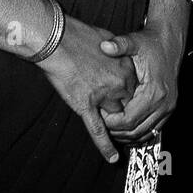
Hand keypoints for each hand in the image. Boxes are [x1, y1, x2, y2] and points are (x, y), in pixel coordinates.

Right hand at [38, 14, 139, 162]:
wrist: (57, 40)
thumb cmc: (78, 35)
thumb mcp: (106, 39)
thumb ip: (115, 51)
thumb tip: (114, 53)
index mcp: (125, 67)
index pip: (134, 89)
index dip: (128, 95)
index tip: (125, 98)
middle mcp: (119, 83)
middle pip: (127, 104)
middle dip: (123, 109)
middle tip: (120, 116)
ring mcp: (103, 96)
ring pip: (115, 116)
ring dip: (113, 121)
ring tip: (115, 130)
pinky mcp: (86, 105)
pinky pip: (98, 130)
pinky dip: (106, 145)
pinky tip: (113, 157)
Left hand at [98, 26, 183, 145]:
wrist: (169, 43)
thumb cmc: (152, 44)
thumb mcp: (134, 42)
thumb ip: (119, 45)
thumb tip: (104, 45)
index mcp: (154, 91)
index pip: (128, 120)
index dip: (111, 122)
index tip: (99, 115)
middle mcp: (164, 103)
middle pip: (135, 130)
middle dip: (116, 131)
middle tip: (101, 122)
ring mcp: (168, 107)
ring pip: (144, 133)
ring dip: (127, 134)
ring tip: (111, 125)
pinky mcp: (168, 109)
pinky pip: (152, 129)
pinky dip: (138, 131)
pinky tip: (125, 126)